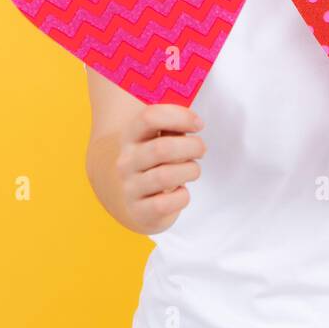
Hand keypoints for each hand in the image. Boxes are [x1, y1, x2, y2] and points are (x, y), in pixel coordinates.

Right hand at [116, 103, 205, 233]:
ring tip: (193, 171)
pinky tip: (182, 192)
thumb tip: (193, 121)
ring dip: (190, 171)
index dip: (180, 117)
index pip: (149, 117)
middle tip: (202, 150)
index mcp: (131, 136)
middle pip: (161, 148)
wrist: (141, 201)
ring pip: (164, 176)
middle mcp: (126, 160)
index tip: (198, 124)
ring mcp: (130, 187)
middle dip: (192, 147)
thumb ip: (174, 128)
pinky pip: (164, 204)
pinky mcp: (139, 210)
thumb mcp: (161, 140)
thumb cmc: (158, 164)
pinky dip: (182, 197)